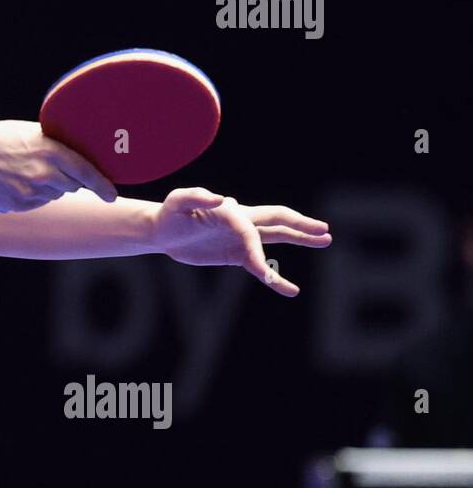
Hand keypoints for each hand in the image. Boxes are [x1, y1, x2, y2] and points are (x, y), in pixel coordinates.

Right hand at [0, 120, 118, 212]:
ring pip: (52, 196)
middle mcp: (43, 175)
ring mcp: (30, 193)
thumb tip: (86, 155)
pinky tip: (13, 181)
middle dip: (65, 179)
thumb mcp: (34, 132)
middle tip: (45, 166)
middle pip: (71, 186)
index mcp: (50, 152)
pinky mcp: (18, 206)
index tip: (112, 196)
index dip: (102, 186)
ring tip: (24, 171)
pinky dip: (29, 195)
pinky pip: (35, 204)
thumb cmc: (4, 138)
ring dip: (46, 187)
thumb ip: (58, 145)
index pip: (85, 172)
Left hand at [150, 187, 331, 296]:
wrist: (162, 231)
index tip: (257, 266)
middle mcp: (241, 222)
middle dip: (300, 226)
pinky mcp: (236, 255)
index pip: (250, 229)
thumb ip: (195, 197)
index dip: (255, 246)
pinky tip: (291, 290)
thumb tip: (222, 198)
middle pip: (277, 221)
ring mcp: (241, 238)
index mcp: (231, 212)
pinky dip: (275, 278)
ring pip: (276, 238)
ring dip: (300, 239)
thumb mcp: (177, 202)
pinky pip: (260, 267)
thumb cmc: (170, 213)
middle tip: (325, 231)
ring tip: (326, 240)